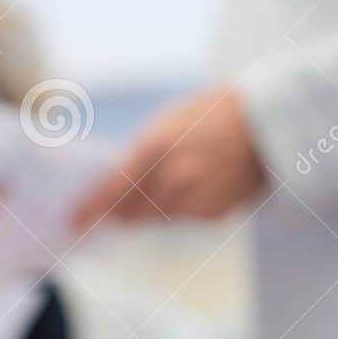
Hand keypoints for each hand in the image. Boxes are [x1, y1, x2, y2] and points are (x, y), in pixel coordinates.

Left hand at [71, 86, 264, 229]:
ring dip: (150, 209)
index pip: (111, 190)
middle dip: (119, 211)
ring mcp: (196, 200)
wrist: (266, 122)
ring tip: (167, 182)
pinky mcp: (214, 214)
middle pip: (130, 213)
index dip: (89, 210)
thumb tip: (111, 187)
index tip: (72, 223)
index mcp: (155, 149)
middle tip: (109, 209)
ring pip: (156, 219)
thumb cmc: (208, 115)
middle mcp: (174, 179)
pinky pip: (183, 220)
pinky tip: (193, 186)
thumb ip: (137, 157)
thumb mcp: (165, 123)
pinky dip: (179, 209)